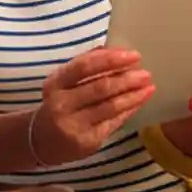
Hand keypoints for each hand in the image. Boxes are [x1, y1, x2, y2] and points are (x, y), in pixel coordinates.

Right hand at [29, 48, 154, 165]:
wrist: (42, 141)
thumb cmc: (58, 104)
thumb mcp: (62, 82)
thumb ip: (83, 64)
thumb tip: (111, 50)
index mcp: (55, 83)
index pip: (84, 66)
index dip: (110, 60)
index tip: (133, 55)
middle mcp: (62, 104)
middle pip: (100, 88)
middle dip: (127, 79)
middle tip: (146, 73)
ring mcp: (74, 125)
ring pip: (110, 107)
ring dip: (133, 96)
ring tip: (149, 87)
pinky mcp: (87, 141)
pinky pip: (113, 123)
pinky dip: (129, 111)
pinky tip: (139, 102)